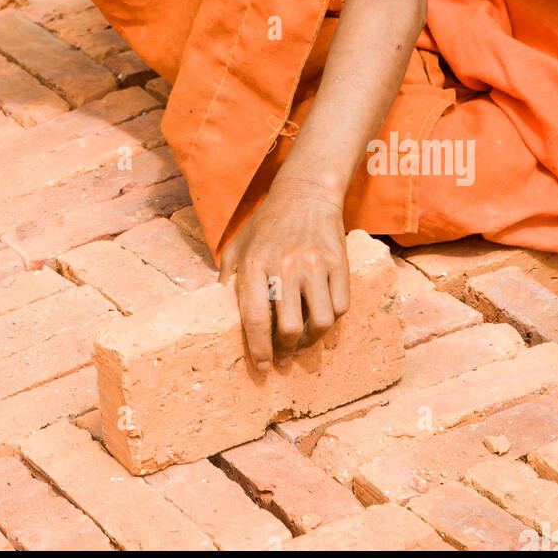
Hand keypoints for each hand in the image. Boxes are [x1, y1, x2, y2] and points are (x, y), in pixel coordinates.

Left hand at [219, 168, 349, 371]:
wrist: (306, 192)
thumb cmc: (268, 221)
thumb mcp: (239, 242)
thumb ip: (228, 274)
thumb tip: (217, 308)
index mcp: (255, 263)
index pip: (255, 317)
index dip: (258, 348)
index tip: (263, 366)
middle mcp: (285, 265)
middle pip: (288, 327)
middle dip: (285, 350)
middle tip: (283, 357)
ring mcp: (315, 264)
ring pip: (319, 322)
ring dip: (310, 341)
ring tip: (301, 344)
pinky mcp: (339, 263)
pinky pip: (340, 307)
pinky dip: (331, 322)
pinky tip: (319, 323)